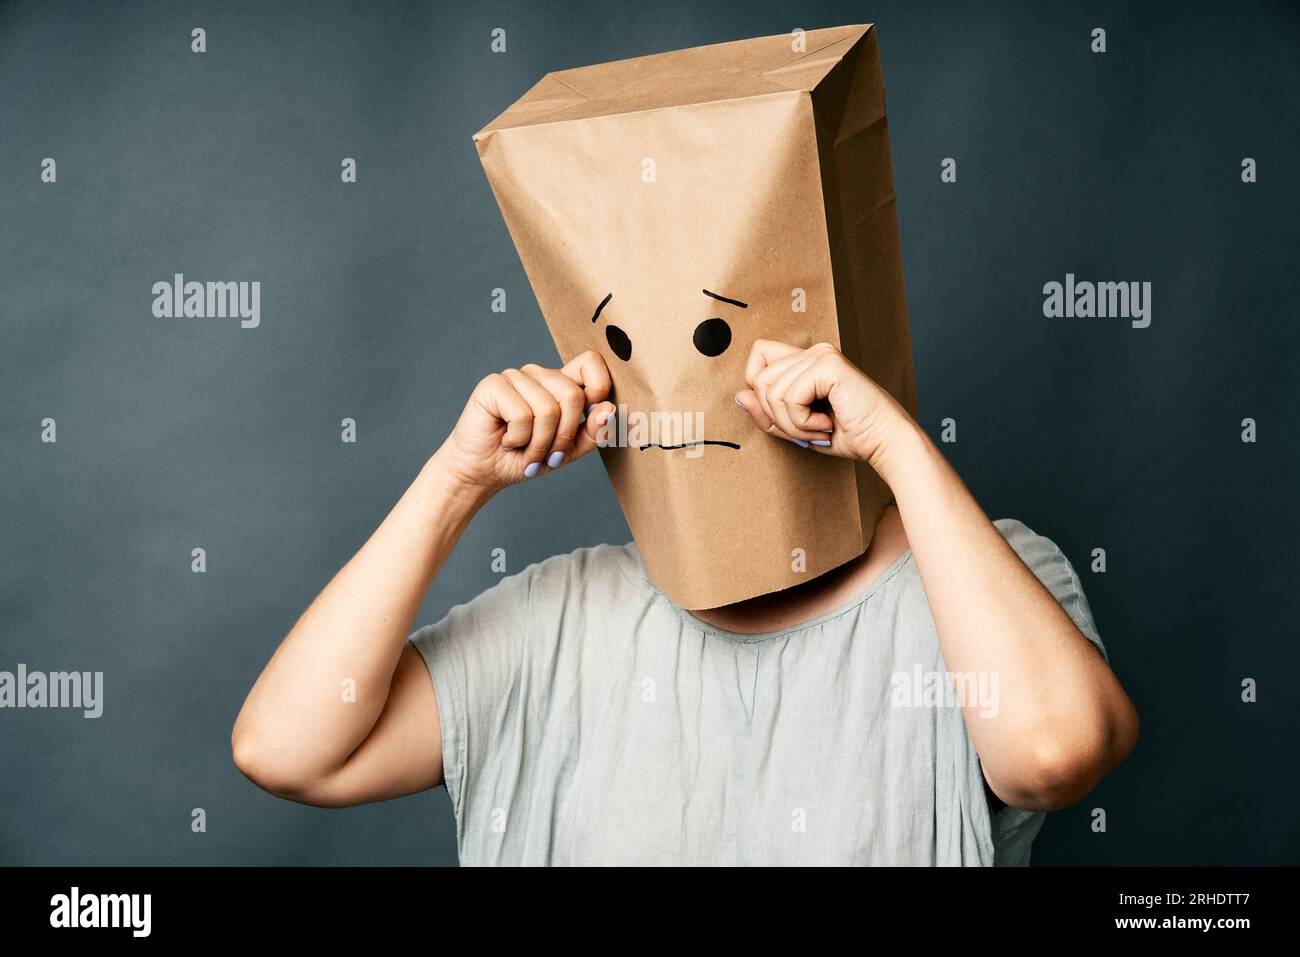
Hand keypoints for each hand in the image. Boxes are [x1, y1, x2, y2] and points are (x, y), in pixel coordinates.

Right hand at [439, 351, 615, 492]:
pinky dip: (518, 439)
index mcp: (560, 384)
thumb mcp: (568, 452)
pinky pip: (522, 415)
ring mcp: (516, 376)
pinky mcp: (494, 385)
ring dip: (539, 444)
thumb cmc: (524, 458)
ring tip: (524, 451)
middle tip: (548, 455)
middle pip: (573, 395)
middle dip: (564, 437)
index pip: (591, 363)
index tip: (589, 416)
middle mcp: (539, 375)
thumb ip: (593, 433)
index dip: (599, 388)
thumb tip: (608, 409)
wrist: (483, 472)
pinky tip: (506, 439)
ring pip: (548, 409)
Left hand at [735, 340, 914, 470]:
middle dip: (776, 416)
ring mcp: (821, 355)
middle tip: (808, 429)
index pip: (758, 355)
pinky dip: (802, 421)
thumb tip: (740, 395)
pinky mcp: (828, 365)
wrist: (883, 442)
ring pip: (771, 390)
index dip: (758, 387)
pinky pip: (790, 396)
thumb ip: (768, 413)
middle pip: (760, 379)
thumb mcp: (796, 427)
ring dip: (791, 423)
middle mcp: (813, 351)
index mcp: (805, 360)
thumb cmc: (846, 435)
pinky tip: (825, 424)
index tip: (785, 415)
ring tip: (818, 429)